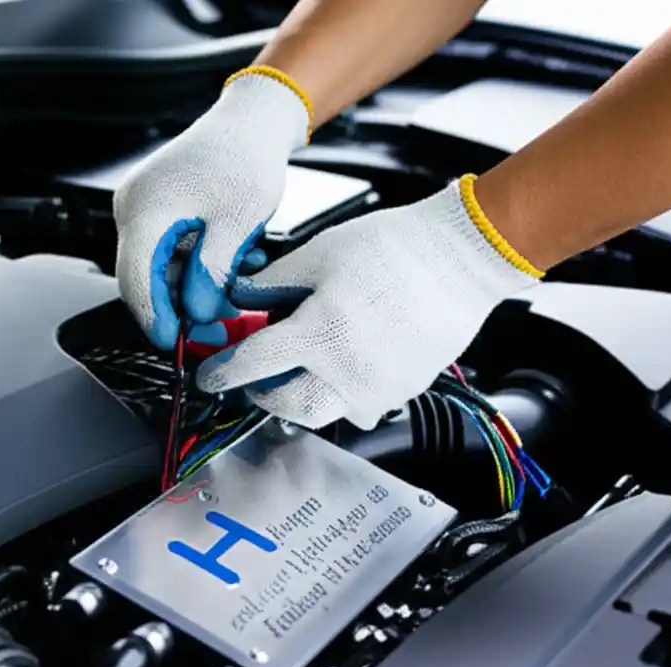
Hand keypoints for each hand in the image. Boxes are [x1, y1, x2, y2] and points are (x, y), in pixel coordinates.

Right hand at [113, 70, 311, 349]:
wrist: (251, 119)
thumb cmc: (246, 158)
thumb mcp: (238, 223)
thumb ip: (212, 272)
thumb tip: (196, 314)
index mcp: (145, 210)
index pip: (136, 280)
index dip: (155, 318)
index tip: (176, 344)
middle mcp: (132, 208)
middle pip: (142, 277)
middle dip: (178, 308)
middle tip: (215, 329)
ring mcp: (140, 206)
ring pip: (157, 266)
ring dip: (192, 288)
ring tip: (233, 297)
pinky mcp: (154, 207)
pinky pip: (166, 249)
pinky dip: (193, 266)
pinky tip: (227, 269)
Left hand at [196, 177, 542, 429]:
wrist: (462, 257)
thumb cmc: (395, 248)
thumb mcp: (319, 254)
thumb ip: (271, 284)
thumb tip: (238, 298)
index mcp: (319, 334)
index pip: (252, 365)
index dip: (222, 372)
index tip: (208, 377)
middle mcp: (347, 371)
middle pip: (287, 405)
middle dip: (262, 395)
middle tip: (253, 380)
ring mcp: (379, 387)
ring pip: (325, 413)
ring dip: (301, 399)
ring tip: (297, 373)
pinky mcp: (404, 390)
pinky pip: (362, 407)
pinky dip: (341, 395)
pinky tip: (341, 367)